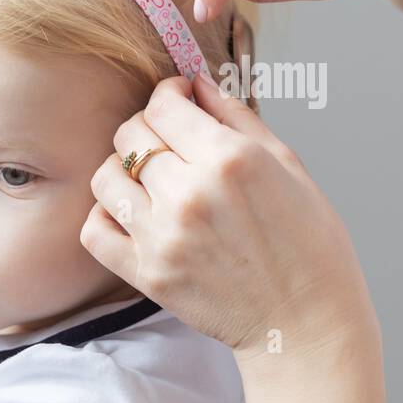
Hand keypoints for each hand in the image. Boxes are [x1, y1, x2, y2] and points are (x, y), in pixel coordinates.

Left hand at [80, 75, 375, 359]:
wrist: (304, 320)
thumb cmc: (308, 244)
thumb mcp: (288, 165)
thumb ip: (237, 117)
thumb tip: (196, 82)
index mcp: (230, 160)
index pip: (164, 106)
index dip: (167, 94)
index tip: (175, 99)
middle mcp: (189, 194)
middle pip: (130, 137)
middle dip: (145, 128)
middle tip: (165, 139)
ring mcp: (162, 236)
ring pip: (105, 178)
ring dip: (121, 170)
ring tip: (147, 179)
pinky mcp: (146, 273)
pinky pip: (95, 230)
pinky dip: (104, 216)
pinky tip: (129, 214)